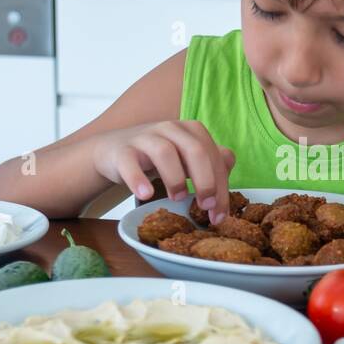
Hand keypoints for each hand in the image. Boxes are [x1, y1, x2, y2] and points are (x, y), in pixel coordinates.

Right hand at [93, 120, 235, 222]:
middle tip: (205, 206)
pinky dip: (138, 180)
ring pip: (165, 152)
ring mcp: (145, 138)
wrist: (113, 152)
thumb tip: (229, 163)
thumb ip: (210, 160)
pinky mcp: (122, 151)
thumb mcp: (185, 158)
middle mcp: (170, 129)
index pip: (214, 156)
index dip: (221, 186)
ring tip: (177, 198)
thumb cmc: (157, 157)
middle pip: (195, 150)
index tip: (219, 214)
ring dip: (176, 179)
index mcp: (190, 131)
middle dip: (205, 181)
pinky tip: (146, 194)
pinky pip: (130, 164)